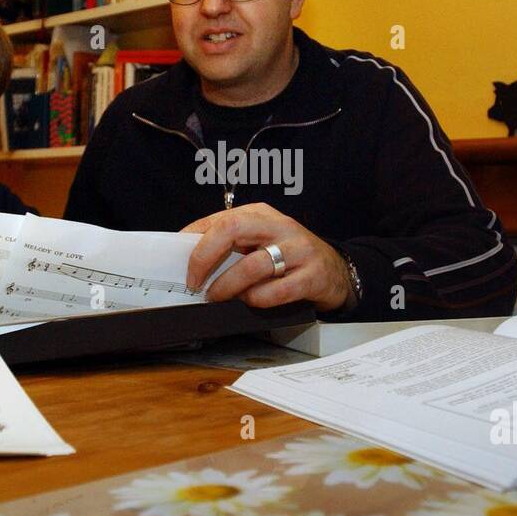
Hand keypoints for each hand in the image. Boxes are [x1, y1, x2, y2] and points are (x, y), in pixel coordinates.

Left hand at [181, 203, 355, 312]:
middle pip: (233, 230)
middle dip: (205, 256)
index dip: (195, 239)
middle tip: (195, 281)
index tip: (179, 259)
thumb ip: (231, 242)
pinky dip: (257, 299)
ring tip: (218, 297)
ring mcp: (298, 250)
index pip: (221, 219)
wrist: (336, 271)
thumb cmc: (290, 256)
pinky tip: (251, 301)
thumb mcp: (261, 239)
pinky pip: (276, 291)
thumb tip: (189, 254)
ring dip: (228, 286)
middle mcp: (280, 227)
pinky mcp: (312, 276)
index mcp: (262, 214)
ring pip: (252, 266)